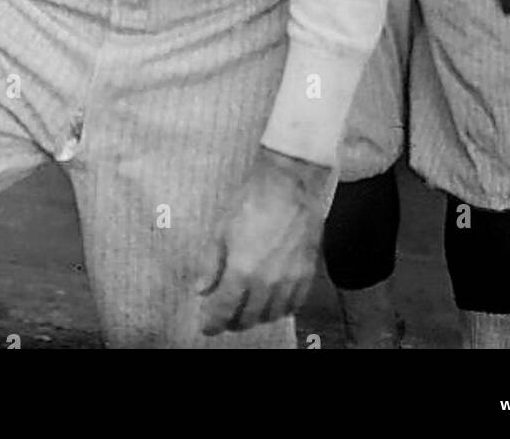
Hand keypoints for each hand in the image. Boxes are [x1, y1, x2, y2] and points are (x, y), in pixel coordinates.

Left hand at [196, 147, 328, 335]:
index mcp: (242, 271)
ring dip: (256, 316)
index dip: (212, 322)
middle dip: (232, 321)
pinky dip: (281, 308)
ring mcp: (290, 280)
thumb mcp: (221, 228)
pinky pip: (294, 305)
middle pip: (248, 318)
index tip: (207, 325)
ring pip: (272, 315)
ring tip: (247, 307)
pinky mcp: (307, 273)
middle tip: (225, 315)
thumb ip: (211, 263)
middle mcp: (267, 282)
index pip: (224, 310)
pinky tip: (272, 300)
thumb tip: (202, 288)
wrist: (289, 183)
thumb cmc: (254, 199)